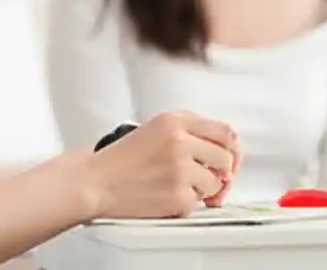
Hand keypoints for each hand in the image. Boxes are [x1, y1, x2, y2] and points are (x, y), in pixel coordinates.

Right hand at [88, 111, 237, 217]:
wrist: (94, 181)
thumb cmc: (121, 159)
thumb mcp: (155, 128)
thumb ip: (189, 130)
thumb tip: (225, 146)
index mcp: (175, 121)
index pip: (224, 131)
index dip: (232, 148)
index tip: (229, 159)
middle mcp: (180, 141)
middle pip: (226, 158)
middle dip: (222, 172)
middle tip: (210, 180)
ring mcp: (180, 168)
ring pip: (215, 183)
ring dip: (202, 190)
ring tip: (179, 187)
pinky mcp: (177, 194)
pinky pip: (197, 203)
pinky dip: (185, 204)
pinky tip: (166, 197)